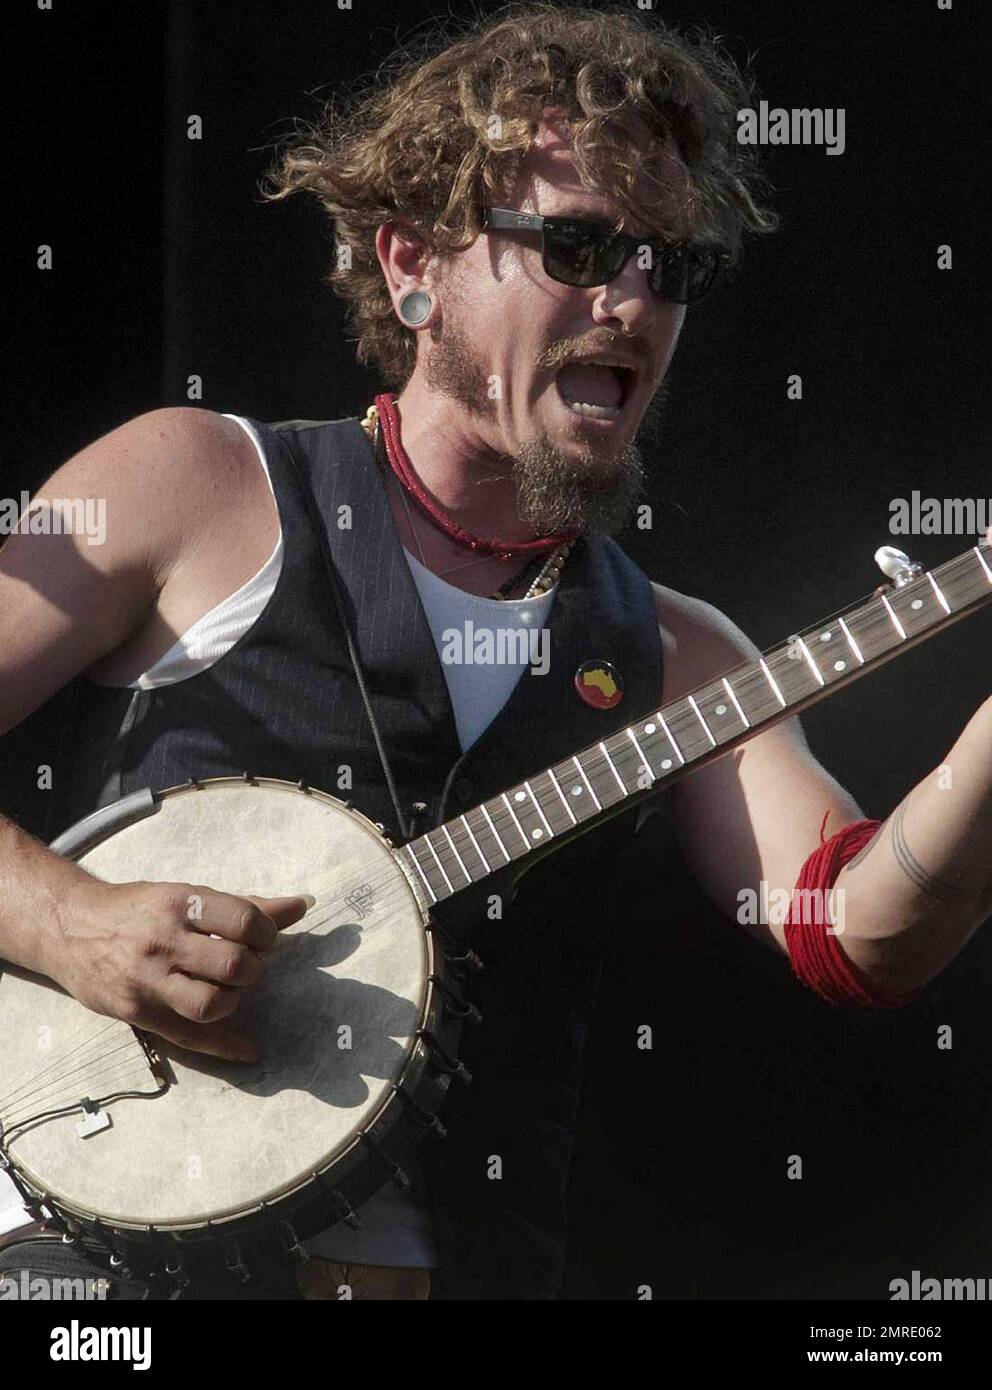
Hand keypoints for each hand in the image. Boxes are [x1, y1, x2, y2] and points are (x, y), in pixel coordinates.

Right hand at [48, 878, 311, 1061]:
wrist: (69, 926)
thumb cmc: (139, 908)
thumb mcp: (187, 896)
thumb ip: (245, 905)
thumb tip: (302, 905)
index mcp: (180, 903)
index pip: (244, 921)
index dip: (268, 934)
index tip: (265, 938)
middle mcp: (164, 940)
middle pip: (233, 965)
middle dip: (253, 968)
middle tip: (246, 965)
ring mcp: (147, 979)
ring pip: (212, 1004)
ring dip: (235, 999)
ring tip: (229, 989)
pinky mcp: (136, 1011)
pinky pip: (189, 1037)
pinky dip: (226, 1046)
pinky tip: (249, 1049)